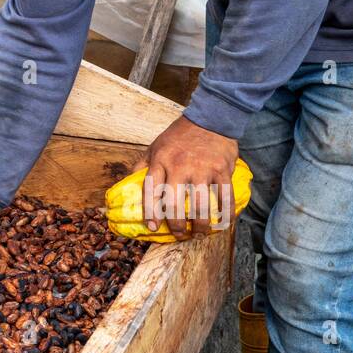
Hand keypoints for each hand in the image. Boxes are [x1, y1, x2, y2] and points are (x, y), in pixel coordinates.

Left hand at [142, 115, 237, 240]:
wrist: (210, 117)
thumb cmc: (179, 135)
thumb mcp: (155, 145)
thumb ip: (141, 165)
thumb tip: (127, 184)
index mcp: (161, 160)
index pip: (151, 191)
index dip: (150, 212)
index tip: (152, 227)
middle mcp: (180, 166)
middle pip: (175, 204)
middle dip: (177, 226)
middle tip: (180, 235)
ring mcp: (202, 168)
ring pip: (201, 206)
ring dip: (201, 225)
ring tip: (200, 233)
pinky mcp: (222, 169)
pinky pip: (225, 197)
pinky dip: (225, 213)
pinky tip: (223, 223)